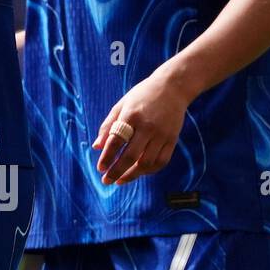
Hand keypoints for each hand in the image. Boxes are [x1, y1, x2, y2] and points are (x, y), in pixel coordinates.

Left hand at [93, 70, 192, 184]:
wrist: (172, 88)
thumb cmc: (141, 96)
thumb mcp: (121, 105)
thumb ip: (108, 125)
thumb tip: (97, 147)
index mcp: (131, 116)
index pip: (116, 141)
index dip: (107, 157)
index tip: (100, 168)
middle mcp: (147, 127)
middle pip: (131, 156)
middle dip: (117, 171)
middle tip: (107, 181)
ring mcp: (162, 134)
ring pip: (147, 162)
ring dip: (132, 175)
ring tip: (120, 180)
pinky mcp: (172, 139)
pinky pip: (161, 161)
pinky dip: (149, 170)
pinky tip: (139, 172)